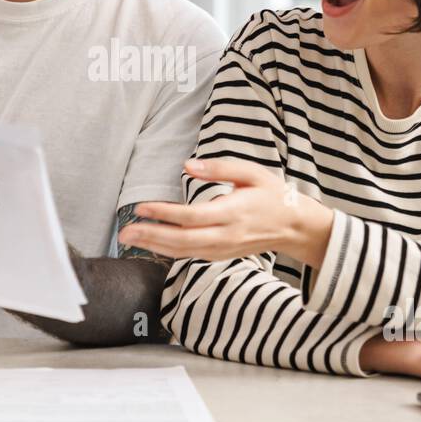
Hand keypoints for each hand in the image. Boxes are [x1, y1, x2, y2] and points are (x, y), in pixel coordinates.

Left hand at [117, 158, 333, 265]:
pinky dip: (169, 252)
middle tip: (125, 231)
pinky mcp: (222, 255)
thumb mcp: (252, 172)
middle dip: (151, 236)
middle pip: (182, 240)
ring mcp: (224, 249)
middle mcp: (226, 235)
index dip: (165, 213)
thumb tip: (188, 166)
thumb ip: (220, 168)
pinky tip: (152, 244)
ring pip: (184, 252)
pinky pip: (191, 255)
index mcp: (233, 212)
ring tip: (130, 239)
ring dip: (155, 246)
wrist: (295, 226)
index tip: (142, 207)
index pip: (192, 216)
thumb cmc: (273, 195)